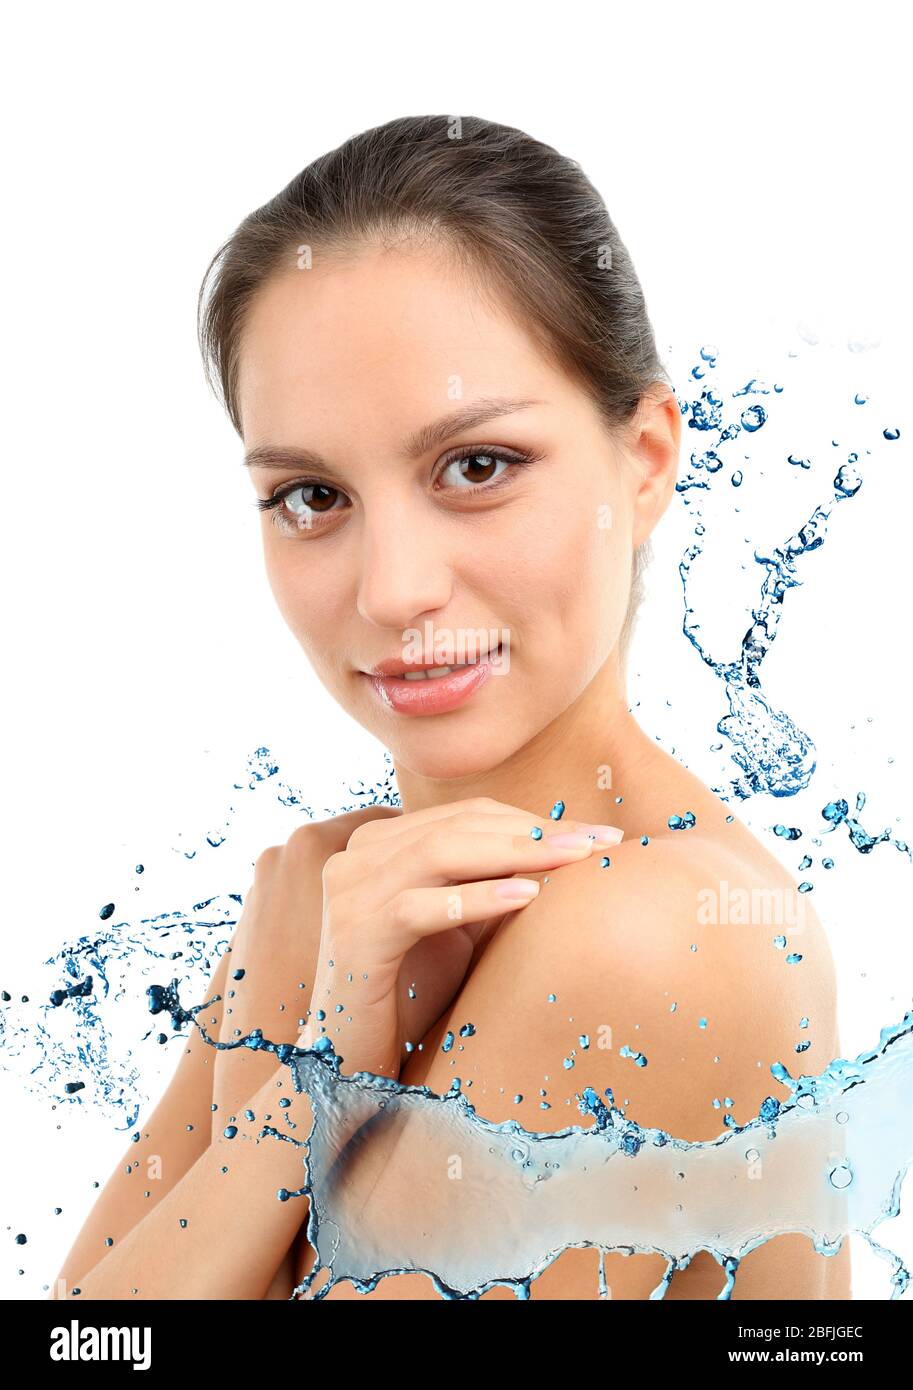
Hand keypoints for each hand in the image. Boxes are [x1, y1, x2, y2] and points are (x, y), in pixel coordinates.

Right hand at [297, 796, 623, 1079]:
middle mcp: (358, 856)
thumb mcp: (459, 923)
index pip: (468, 815)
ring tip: (574, 861)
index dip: (534, 820)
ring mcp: (349, 892)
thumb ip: (492, 880)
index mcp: (382, 843)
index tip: (598, 834)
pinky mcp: (353, 936)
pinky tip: (527, 897)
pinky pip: (419, 906)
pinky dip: (476, 897)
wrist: (354, 1061)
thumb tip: (572, 848)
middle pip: (459, 826)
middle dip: (535, 831)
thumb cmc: (413, 992)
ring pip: (440, 852)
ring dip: (516, 854)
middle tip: (600, 842)